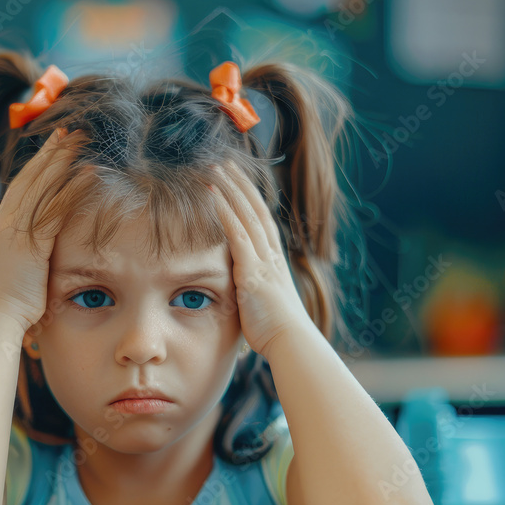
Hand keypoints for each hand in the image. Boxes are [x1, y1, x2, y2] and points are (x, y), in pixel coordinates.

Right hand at [0, 127, 84, 331]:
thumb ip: (29, 246)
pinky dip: (74, 189)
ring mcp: (17, 230)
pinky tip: (90, 174)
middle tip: (70, 130)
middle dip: (52, 152)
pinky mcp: (31, 243)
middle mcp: (7, 220)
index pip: (22, 184)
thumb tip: (42, 242)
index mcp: (2, 224)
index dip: (39, 162)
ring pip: (43, 186)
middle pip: (32, 177)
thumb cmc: (8, 298)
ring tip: (82, 141)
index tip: (54, 143)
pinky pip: (57, 209)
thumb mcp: (17, 264)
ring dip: (63, 161)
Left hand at [211, 161, 311, 359]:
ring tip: (214, 170)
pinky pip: (237, 234)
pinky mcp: (252, 270)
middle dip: (239, 185)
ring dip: (229, 190)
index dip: (249, 198)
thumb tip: (242, 291)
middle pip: (255, 209)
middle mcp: (271, 254)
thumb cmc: (278, 331)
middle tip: (224, 164)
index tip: (237, 181)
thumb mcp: (264, 303)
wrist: (291, 341)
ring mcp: (263, 260)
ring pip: (246, 215)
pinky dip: (225, 212)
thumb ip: (251, 289)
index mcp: (274, 261)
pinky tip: (212, 195)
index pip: (261, 220)